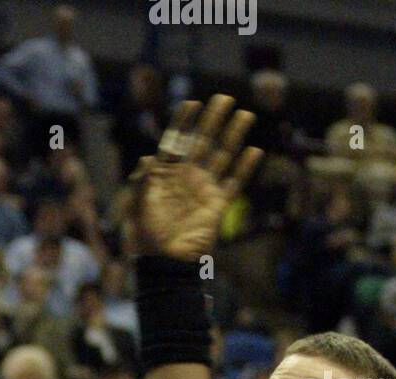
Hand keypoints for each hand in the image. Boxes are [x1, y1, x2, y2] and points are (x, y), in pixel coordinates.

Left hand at [124, 95, 261, 260]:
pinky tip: (254, 151)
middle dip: (212, 120)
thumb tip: (148, 157)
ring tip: (245, 114)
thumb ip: (145, 181)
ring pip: (221, 156)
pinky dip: (244, 168)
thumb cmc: (149, 237)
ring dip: (233, 135)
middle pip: (201, 142)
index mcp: (164, 175)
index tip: (191, 102)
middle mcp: (185, 178)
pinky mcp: (217, 205)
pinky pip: (234, 183)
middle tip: (224, 97)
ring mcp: (203, 189)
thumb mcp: (141, 206)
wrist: (167, 263)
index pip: (175, 142)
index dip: (182, 122)